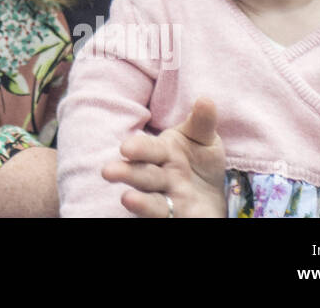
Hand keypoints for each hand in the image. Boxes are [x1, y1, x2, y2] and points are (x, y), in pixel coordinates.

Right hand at [102, 97, 226, 217]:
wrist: (211, 195)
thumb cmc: (200, 161)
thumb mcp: (203, 139)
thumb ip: (202, 122)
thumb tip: (206, 100)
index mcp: (164, 152)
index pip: (148, 149)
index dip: (138, 149)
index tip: (126, 149)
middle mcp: (161, 176)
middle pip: (143, 175)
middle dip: (127, 173)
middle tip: (108, 172)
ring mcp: (168, 199)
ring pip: (151, 201)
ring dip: (138, 201)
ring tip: (126, 199)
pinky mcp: (177, 217)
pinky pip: (165, 218)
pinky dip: (154, 214)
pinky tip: (151, 213)